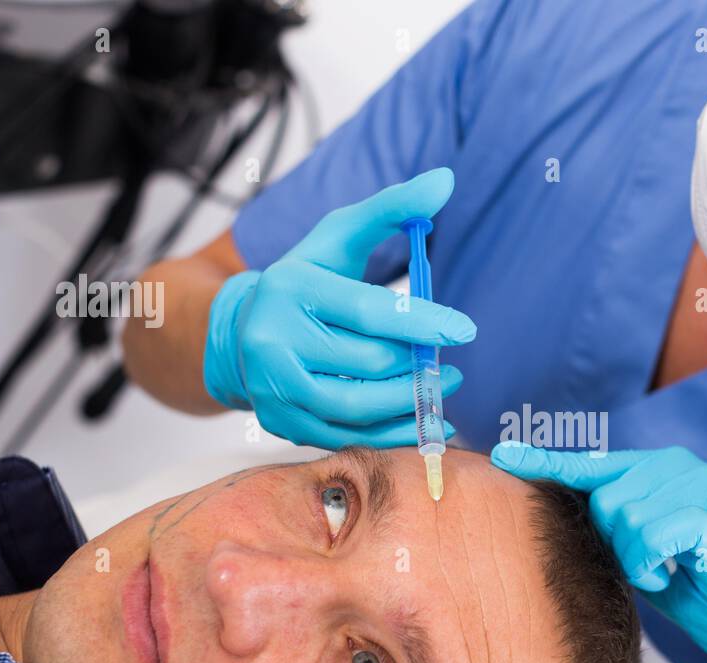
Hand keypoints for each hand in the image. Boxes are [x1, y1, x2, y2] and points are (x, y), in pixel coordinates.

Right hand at [203, 168, 474, 448]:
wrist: (241, 330)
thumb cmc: (306, 278)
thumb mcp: (340, 236)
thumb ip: (393, 208)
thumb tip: (445, 182)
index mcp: (291, 288)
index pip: (369, 311)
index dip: (423, 322)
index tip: (464, 330)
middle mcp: (274, 339)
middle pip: (369, 363)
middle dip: (418, 365)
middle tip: (451, 364)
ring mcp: (274, 386)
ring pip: (359, 407)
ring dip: (411, 402)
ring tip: (443, 390)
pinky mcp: (281, 422)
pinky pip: (347, 436)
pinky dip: (390, 431)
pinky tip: (420, 418)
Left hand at [491, 443, 706, 662]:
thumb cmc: (690, 583)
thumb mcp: (635, 547)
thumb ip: (604, 521)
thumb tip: (542, 506)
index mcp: (659, 467)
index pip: (592, 464)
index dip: (546, 463)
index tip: (501, 456)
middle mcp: (683, 466)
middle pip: (607, 499)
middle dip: (617, 544)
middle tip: (651, 566)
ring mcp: (706, 487)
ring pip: (628, 517)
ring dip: (638, 560)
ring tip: (666, 570)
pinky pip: (656, 533)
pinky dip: (654, 562)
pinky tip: (675, 573)